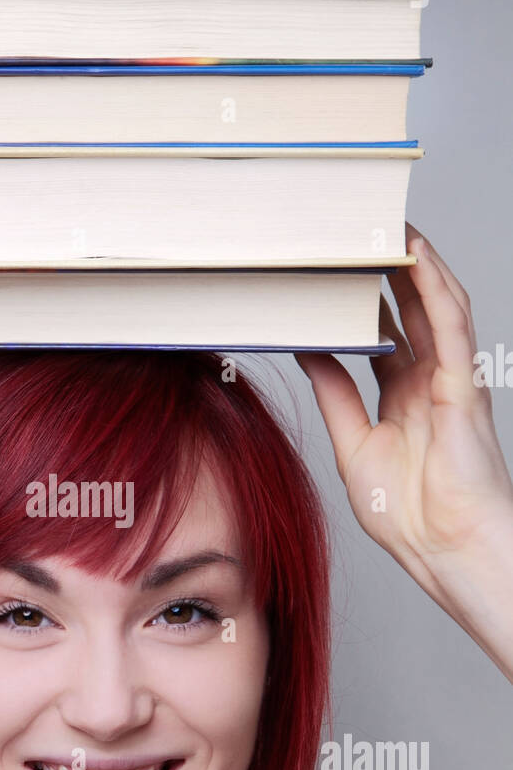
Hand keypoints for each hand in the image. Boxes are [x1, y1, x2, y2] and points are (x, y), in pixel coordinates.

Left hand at [295, 225, 512, 634]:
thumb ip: (333, 393)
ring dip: (413, 262)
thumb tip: (308, 350)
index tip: (327, 270)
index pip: (378, 332)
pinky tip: (416, 253)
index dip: (356, 299)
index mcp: (400, 397)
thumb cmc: (407, 513)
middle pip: (406, 309)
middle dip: (385, 268)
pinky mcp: (462, 383)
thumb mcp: (352, 444)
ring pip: (432, 304)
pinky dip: (433, 285)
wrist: (444, 548)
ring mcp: (448, 379)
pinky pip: (450, 324)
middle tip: (356, 229)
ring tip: (387, 221)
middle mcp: (426, 381)